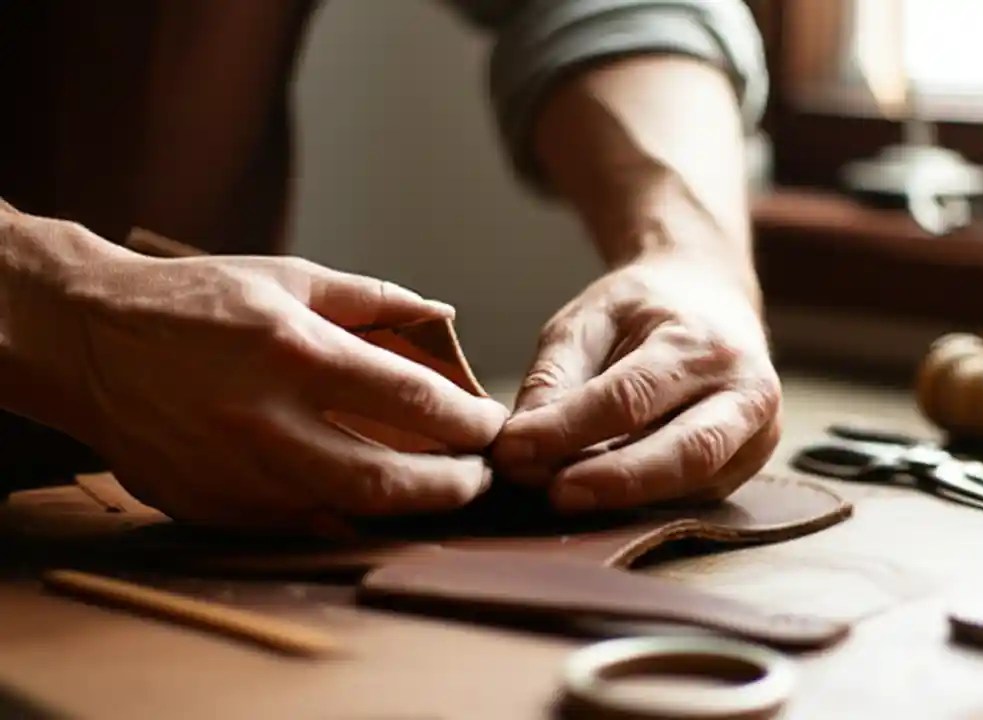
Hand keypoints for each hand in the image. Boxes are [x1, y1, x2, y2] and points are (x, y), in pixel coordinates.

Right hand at [28, 218, 507, 531]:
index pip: (412, 401)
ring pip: (348, 513)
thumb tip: (443, 318)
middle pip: (389, 481)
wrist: (86, 340)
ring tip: (441, 491)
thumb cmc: (196, 301)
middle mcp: (267, 421)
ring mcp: (237, 473)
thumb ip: (372, 299)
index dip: (468, 421)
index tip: (491, 425)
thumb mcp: (287, 276)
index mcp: (295, 352)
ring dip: (409, 510)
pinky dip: (348, 518)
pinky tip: (376, 505)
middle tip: (481, 477)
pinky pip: (299, 525)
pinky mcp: (212, 506)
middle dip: (453, 486)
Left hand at [492, 250, 780, 512]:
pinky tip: (600, 492)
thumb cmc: (646, 307)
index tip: (510, 449)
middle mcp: (746, 391)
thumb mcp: (591, 319)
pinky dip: (643, 499)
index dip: (567, 429)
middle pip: (684, 452)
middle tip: (551, 494)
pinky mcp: (746, 466)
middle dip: (613, 480)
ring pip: (692, 481)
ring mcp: (757, 435)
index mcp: (705, 343)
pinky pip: (693, 494)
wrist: (711, 297)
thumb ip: (555, 377)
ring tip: (562, 494)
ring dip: (624, 497)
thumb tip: (520, 446)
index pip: (630, 397)